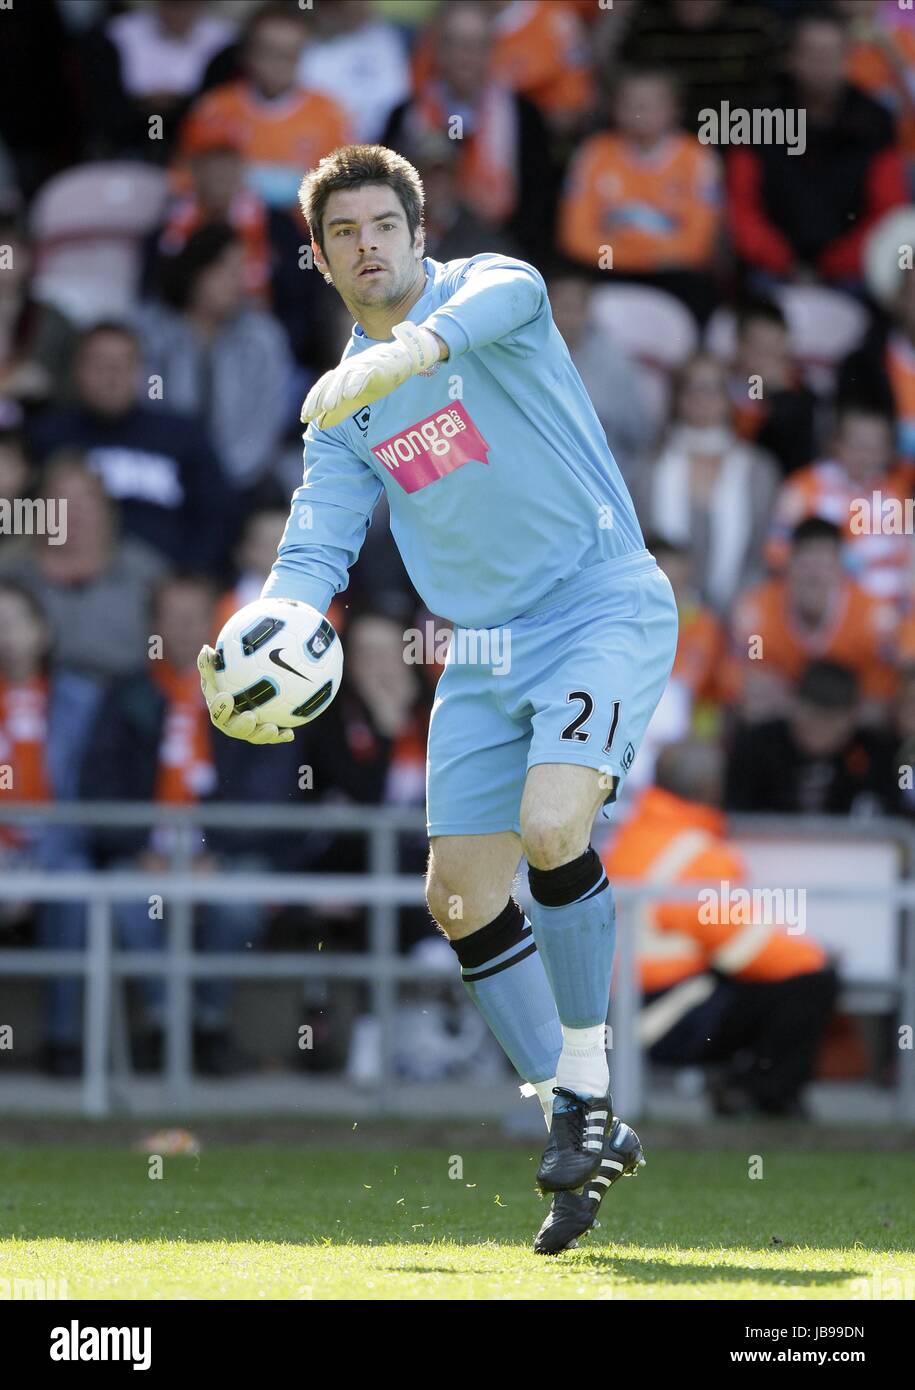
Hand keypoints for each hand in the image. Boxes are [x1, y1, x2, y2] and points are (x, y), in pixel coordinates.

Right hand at [197, 644, 292, 744]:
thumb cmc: (226, 676)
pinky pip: (273, 737)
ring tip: (272, 728)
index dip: (220, 708)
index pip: (217, 712)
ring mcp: (249, 730)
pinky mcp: (264, 733)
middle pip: (234, 729)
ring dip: (262, 734)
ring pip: (254, 736)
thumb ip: (210, 663)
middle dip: (241, 726)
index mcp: (219, 710)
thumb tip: (205, 649)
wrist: (243, 688)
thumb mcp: (217, 669)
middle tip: (250, 717)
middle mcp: (232, 724)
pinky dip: (281, 736)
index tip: (226, 696)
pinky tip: (290, 734)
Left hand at [301, 322, 443, 428]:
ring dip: (335, 392)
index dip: (312, 402)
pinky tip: (351, 394)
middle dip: (318, 399)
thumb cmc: (377, 379)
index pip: (322, 389)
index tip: (304, 417)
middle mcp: (347, 369)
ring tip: (328, 406)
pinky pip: (364, 375)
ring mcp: (360, 367)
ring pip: (344, 379)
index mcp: (341, 377)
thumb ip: (340, 410)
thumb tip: (321, 424)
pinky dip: (356, 383)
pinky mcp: (375, 367)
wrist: (402, 360)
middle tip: (310, 415)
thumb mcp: (356, 398)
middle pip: (329, 383)